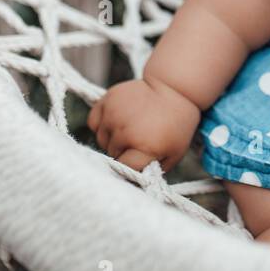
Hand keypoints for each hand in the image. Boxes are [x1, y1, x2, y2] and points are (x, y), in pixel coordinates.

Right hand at [86, 74, 200, 172]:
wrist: (175, 88)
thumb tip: (135, 182)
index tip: (140, 161)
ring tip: (130, 129)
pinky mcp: (108, 99)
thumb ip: (154, 171)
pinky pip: (93, 121)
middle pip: (112, 154)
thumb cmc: (176, 125)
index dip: (132, 167)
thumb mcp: (173, 154)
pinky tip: (117, 120)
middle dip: (123, 152)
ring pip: (101, 140)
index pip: (125, 169)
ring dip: (112, 138)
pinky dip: (101, 124)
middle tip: (139, 141)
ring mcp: (115, 113)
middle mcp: (126, 130)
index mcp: (144, 146)